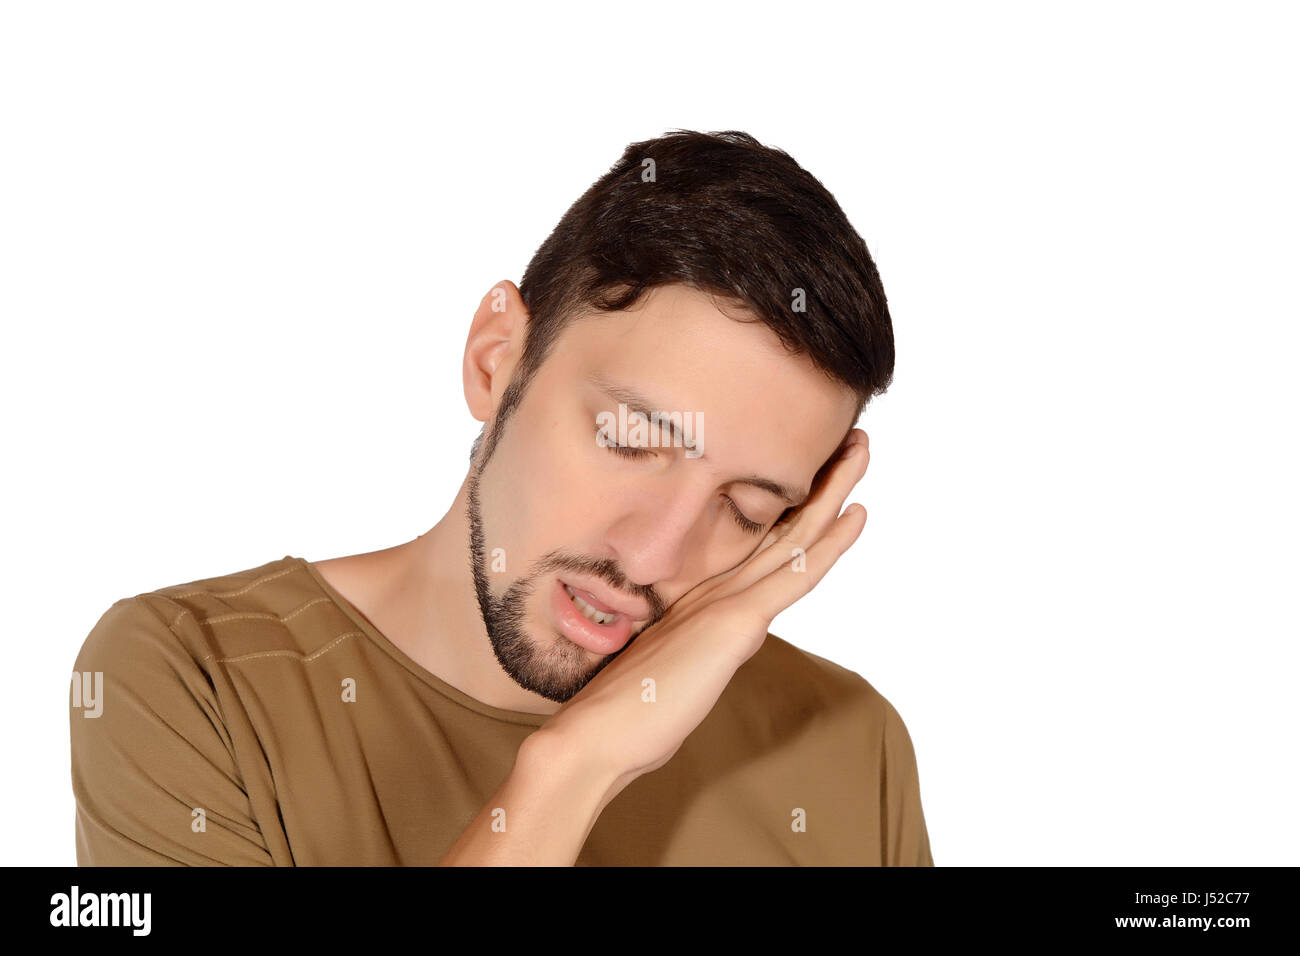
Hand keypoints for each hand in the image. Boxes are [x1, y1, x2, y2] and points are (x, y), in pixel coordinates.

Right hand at [534, 428, 872, 803]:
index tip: (820, 476)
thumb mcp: (665, 677)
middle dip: (819, 483)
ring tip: (860, 447)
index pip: (759, 546)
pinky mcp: (735, 623)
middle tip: (849, 440)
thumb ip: (687, 658)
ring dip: (832, 492)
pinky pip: (795, 575)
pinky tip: (857, 515)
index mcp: (700, 600)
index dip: (793, 509)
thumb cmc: (623, 717)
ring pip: (795, 536)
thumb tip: (701, 659)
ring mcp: (725, 601)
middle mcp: (715, 589)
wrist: (593, 733)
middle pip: (781, 527)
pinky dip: (830, 543)